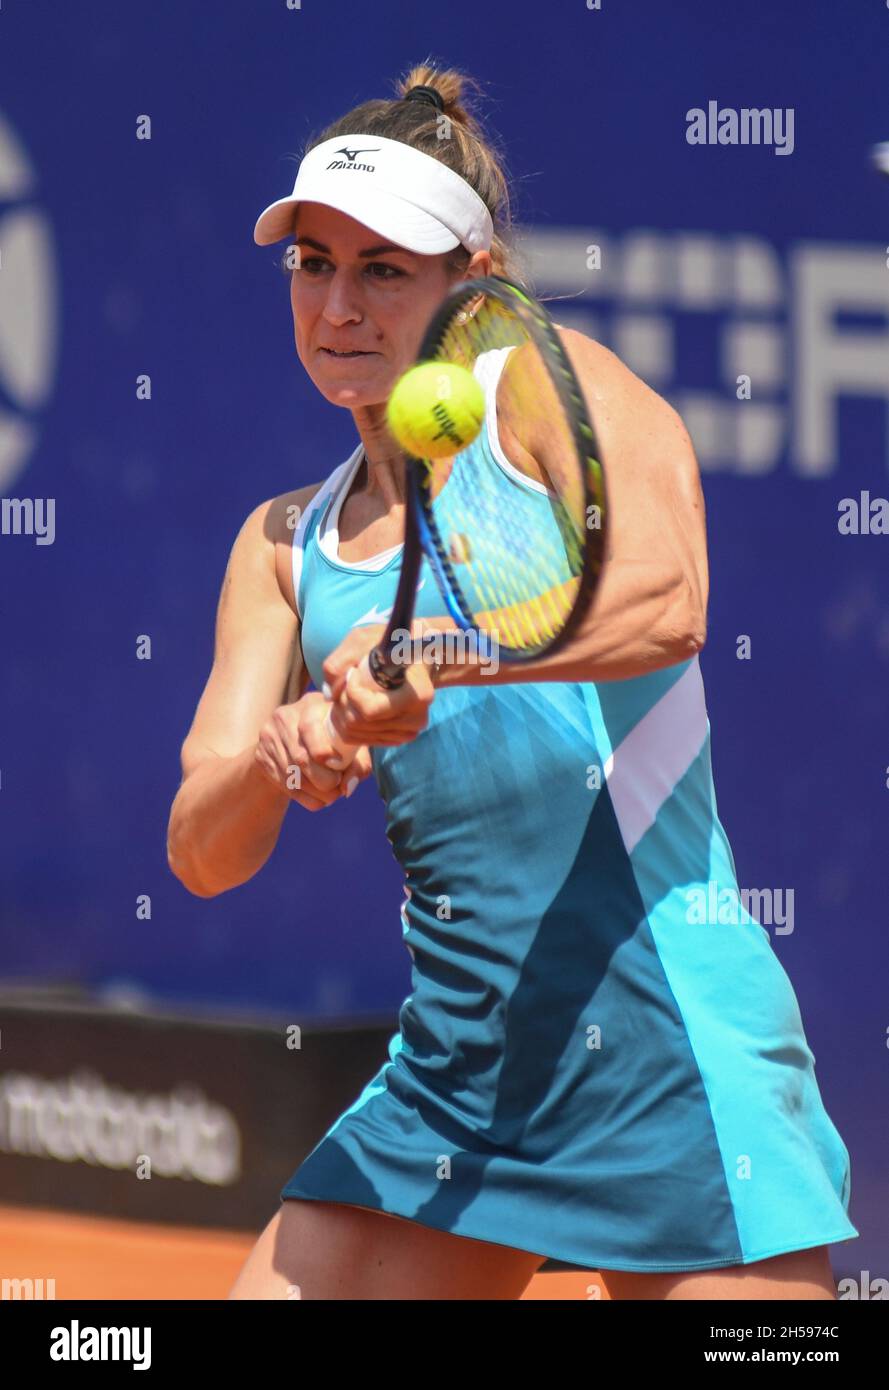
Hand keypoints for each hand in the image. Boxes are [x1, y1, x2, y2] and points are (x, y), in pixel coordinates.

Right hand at [254, 692, 371, 809]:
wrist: (294, 741)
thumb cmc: (334, 742)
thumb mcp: (350, 746)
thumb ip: (358, 765)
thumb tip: (347, 788)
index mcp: (311, 704)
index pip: (310, 727)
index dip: (324, 750)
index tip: (338, 764)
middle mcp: (285, 716)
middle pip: (301, 757)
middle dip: (324, 780)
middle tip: (337, 788)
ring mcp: (269, 736)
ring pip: (293, 776)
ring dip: (316, 793)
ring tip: (331, 796)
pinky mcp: (261, 756)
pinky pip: (284, 784)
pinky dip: (306, 798)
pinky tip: (318, 799)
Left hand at [321, 620, 440, 751]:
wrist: (415, 655)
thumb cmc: (390, 643)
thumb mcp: (362, 639)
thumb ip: (340, 663)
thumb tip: (329, 696)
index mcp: (417, 695)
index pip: (369, 710)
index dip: (351, 692)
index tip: (353, 672)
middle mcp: (416, 718)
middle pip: (358, 724)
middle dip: (342, 702)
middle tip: (346, 683)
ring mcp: (408, 731)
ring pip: (356, 734)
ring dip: (342, 713)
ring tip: (348, 692)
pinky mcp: (399, 737)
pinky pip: (360, 739)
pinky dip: (348, 724)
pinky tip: (352, 705)